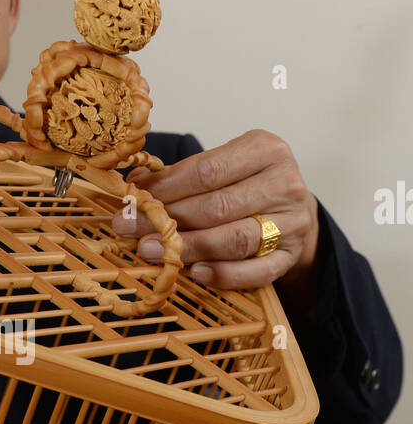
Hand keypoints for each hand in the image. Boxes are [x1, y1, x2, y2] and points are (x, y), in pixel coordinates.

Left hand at [111, 129, 320, 295]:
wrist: (294, 210)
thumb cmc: (247, 185)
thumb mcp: (223, 166)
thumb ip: (183, 175)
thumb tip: (135, 185)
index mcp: (265, 149)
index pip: (208, 170)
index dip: (166, 188)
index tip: (133, 200)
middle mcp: (284, 183)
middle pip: (218, 206)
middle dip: (168, 220)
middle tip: (129, 229)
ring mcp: (292, 221)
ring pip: (235, 239)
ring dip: (188, 247)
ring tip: (151, 251)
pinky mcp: (291, 255)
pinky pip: (257, 271)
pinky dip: (224, 274)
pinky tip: (195, 272)